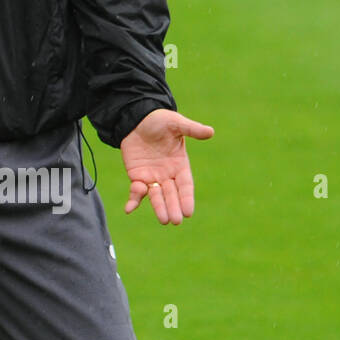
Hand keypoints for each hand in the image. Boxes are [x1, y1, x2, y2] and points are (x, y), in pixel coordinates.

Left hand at [120, 108, 213, 223]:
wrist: (136, 119)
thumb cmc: (159, 121)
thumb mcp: (176, 123)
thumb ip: (191, 129)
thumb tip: (210, 132)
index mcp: (180, 165)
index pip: (185, 185)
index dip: (186, 198)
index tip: (188, 212)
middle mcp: (167, 174)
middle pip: (171, 194)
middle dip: (173, 207)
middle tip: (175, 220)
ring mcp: (152, 177)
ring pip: (156, 196)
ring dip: (159, 207)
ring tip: (163, 220)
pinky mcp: (137, 176)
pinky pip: (136, 191)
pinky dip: (134, 200)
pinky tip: (129, 209)